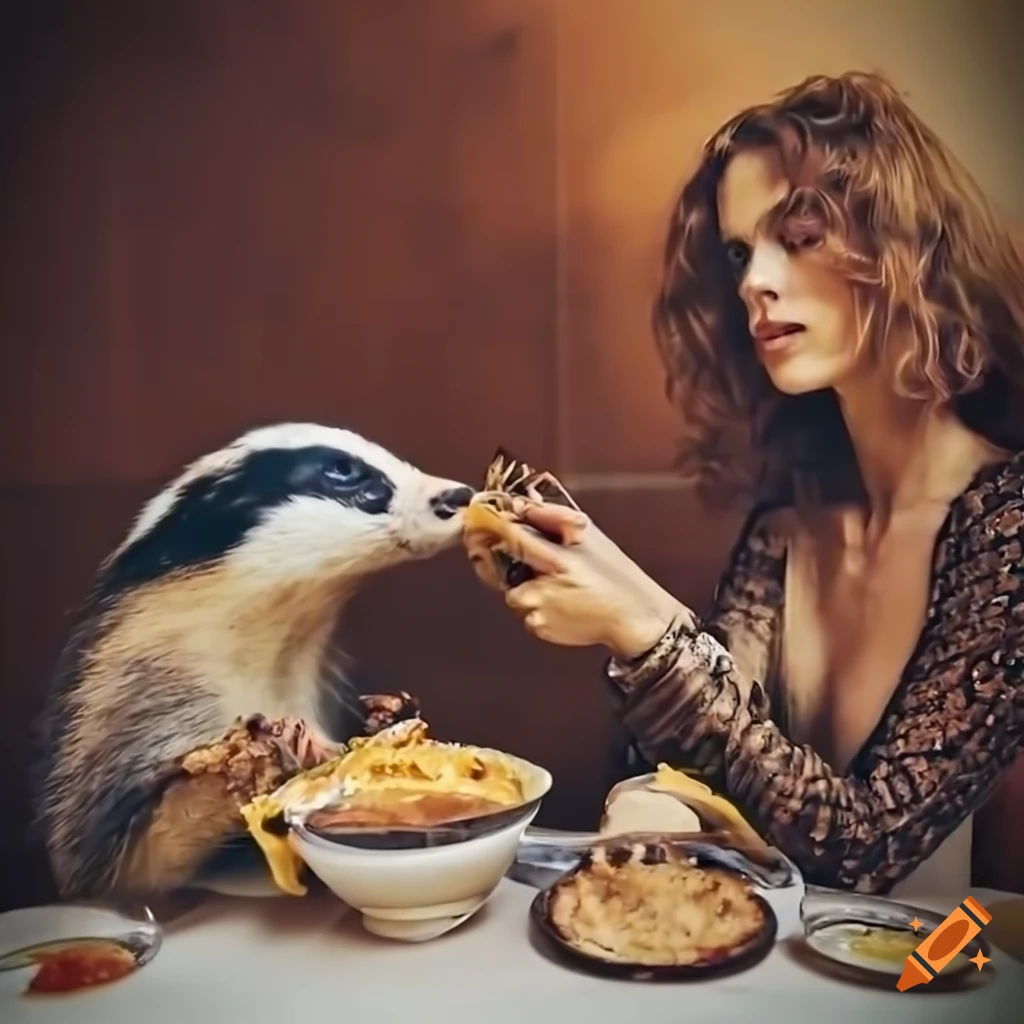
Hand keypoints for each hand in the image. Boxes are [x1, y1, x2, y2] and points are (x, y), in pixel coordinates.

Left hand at [464, 500, 688, 660]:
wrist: (630, 616)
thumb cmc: (613, 573)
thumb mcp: (589, 535)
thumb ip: (554, 515)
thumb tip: (527, 497)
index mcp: (557, 560)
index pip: (514, 538)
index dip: (494, 527)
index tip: (479, 519)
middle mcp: (543, 588)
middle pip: (501, 569)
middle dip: (505, 561)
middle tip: (528, 560)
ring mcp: (538, 612)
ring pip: (513, 592)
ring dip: (525, 586)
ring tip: (556, 585)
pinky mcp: (539, 629)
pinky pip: (525, 612)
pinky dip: (536, 606)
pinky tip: (560, 602)